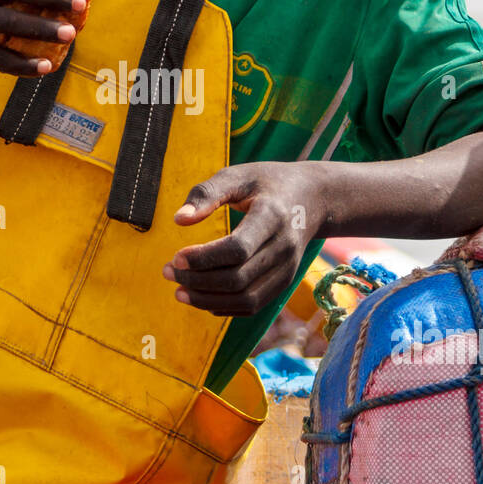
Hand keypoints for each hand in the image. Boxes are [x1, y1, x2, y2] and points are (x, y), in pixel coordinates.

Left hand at [161, 162, 326, 316]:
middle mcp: (284, 247)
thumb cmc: (268, 183)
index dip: (204, 259)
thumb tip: (179, 219)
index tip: (175, 257)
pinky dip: (226, 308)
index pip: (237, 249)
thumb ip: (207, 193)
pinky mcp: (285, 282)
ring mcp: (288, 269)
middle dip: (198, 281)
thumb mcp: (238, 175)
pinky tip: (202, 298)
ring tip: (179, 291)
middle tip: (168, 272)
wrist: (314, 198)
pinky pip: (254, 306)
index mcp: (273, 216)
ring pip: (246, 299)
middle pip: (238, 278)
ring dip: (208, 300)